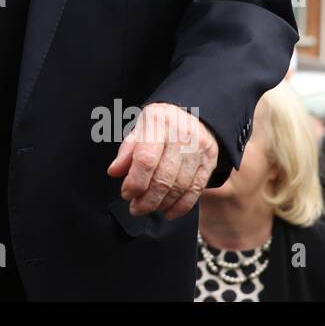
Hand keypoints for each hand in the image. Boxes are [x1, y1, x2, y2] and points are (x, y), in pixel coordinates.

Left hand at [106, 102, 217, 219]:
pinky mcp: (210, 161)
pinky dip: (181, 206)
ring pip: (180, 187)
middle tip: (136, 208)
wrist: (190, 114)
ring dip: (162, 204)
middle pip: (164, 178)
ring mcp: (199, 149)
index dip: (135, 183)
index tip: (126, 194)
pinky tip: (168, 211)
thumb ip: (126, 151)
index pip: (146, 160)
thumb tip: (114, 172)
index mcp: (159, 123)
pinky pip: (196, 190)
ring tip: (149, 208)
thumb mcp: (139, 128)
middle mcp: (181, 135)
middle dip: (147, 200)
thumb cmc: (159, 124)